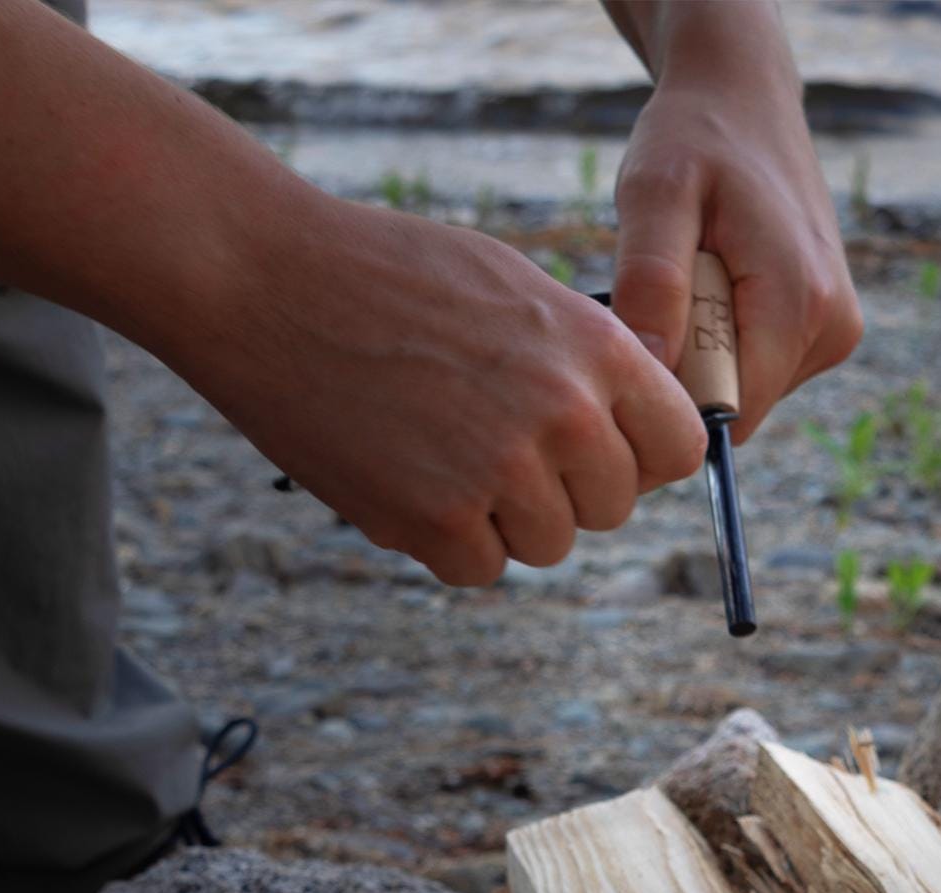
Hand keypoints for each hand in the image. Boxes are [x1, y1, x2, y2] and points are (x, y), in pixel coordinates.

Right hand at [175, 191, 708, 584]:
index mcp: (595, 349)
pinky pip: (480, 568)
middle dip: (565, 489)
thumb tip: (642, 430)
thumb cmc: (388, 275)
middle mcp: (562, 414)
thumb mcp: (515, 286)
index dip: (642, 456)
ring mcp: (501, 472)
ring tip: (441, 449)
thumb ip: (588, 359)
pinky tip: (405, 477)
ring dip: (504, 517)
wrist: (260, 276)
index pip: (680, 448)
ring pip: (548, 543)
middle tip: (495, 445)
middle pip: (612, 507)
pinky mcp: (437, 522)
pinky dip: (446, 541)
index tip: (600, 450)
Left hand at [611, 35, 860, 444]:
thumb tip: (652, 370)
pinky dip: (727, 336)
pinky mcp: (830, 329)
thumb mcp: (654, 191)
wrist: (745, 96)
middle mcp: (834, 329)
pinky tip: (719, 278)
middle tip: (672, 282)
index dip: (676, 393)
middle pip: (740, 405)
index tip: (649, 327)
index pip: (730, 412)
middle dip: (691, 364)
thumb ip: (651, 279)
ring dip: (706, 346)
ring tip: (698, 270)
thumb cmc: (693, 135)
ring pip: (748, 390)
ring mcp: (837, 333)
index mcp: (800, 304)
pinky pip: (762, 367)